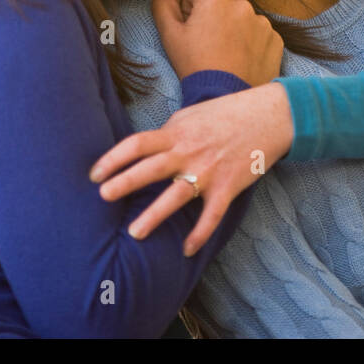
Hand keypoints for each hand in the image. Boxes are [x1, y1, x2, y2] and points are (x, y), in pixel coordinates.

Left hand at [89, 81, 292, 254]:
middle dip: (124, 183)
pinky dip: (199, 235)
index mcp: (176, 132)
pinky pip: (211, 215)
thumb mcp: (192, 115)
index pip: (136, 144)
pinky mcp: (228, 186)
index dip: (112, 158)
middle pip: (149, 168)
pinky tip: (187, 250)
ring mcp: (208, 171)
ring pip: (175, 196)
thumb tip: (145, 147)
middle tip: (103, 197)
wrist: (269, 116)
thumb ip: (169, 132)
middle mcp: (188, 151)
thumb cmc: (227, 113)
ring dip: (154, 216)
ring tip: (134, 233)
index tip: (94, 174)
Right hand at [152, 0, 282, 86]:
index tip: (190, 36)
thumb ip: (164, 4)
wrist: (226, 98)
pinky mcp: (275, 40)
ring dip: (232, 32)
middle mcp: (242, 4)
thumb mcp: (169, 35)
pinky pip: (258, 36)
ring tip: (225, 58)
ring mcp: (262, 22)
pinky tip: (241, 61)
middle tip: (206, 49)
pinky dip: (250, 45)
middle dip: (212, 22)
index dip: (187, 15)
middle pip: (219, 7)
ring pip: (240, 21)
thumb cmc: (194, 66)